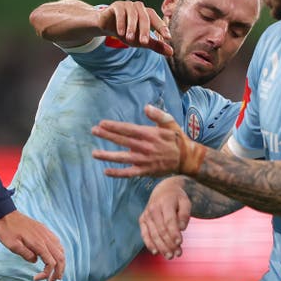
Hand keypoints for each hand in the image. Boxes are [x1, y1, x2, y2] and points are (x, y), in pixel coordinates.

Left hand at [0, 210, 65, 280]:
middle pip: (60, 258)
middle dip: (58, 272)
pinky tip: (55, 258)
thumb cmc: (7, 230)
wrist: (6, 215)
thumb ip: (25, 254)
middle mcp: (46, 238)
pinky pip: (58, 243)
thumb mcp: (12, 245)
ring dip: (61, 263)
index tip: (36, 278)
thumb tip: (34, 261)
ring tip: (56, 273)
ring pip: (61, 251)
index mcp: (38, 243)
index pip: (51, 263)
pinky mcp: (45, 231)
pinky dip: (59, 253)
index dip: (46, 273)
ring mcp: (47, 234)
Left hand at [91, 105, 206, 177]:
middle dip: (107, 135)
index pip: (127, 129)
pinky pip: (129, 173)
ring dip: (107, 156)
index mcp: (149, 134)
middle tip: (94, 131)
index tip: (102, 123)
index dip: (114, 126)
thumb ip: (158, 115)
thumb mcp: (170, 123)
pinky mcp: (145, 171)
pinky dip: (117, 173)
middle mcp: (144, 147)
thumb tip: (146, 107)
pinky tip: (106, 171)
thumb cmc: (176, 139)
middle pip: (122, 140)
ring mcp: (144, 160)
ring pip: (122, 158)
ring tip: (94, 153)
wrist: (186, 158)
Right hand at [101, 1, 171, 56]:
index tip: (168, 38)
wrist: (107, 25)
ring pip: (132, 14)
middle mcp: (139, 7)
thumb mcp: (141, 41)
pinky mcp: (117, 6)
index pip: (156, 19)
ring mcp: (128, 5)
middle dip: (145, 31)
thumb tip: (171, 53)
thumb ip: (155, 45)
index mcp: (147, 14)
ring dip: (131, 27)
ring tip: (130, 39)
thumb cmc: (127, 32)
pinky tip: (120, 33)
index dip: (162, 28)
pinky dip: (121, 23)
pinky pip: (120, 12)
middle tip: (144, 43)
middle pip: (145, 17)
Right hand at [140, 178, 192, 258]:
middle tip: (178, 254)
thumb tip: (182, 228)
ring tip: (170, 256)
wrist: (163, 190)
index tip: (180, 242)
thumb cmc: (177, 198)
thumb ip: (185, 214)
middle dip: (169, 244)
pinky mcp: (142, 220)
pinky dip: (149, 244)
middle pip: (161, 230)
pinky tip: (156, 252)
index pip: (169, 220)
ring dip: (161, 247)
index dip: (174, 233)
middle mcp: (153, 209)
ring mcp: (146, 215)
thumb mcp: (185, 202)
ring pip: (153, 234)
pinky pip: (144, 234)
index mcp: (165, 202)